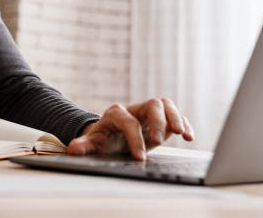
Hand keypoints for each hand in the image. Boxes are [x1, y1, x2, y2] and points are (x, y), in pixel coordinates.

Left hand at [67, 99, 193, 159]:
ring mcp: (148, 113)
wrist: (110, 137)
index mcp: (116, 114)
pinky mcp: (161, 119)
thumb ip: (84, 146)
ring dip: (175, 118)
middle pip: (151, 105)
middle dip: (157, 123)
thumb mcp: (93, 144)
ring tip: (183, 135)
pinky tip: (189, 136)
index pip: (128, 121)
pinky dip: (184, 122)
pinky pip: (175, 114)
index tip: (140, 158)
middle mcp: (134, 109)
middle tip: (158, 142)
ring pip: (165, 104)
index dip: (135, 138)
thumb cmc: (103, 140)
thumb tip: (73, 149)